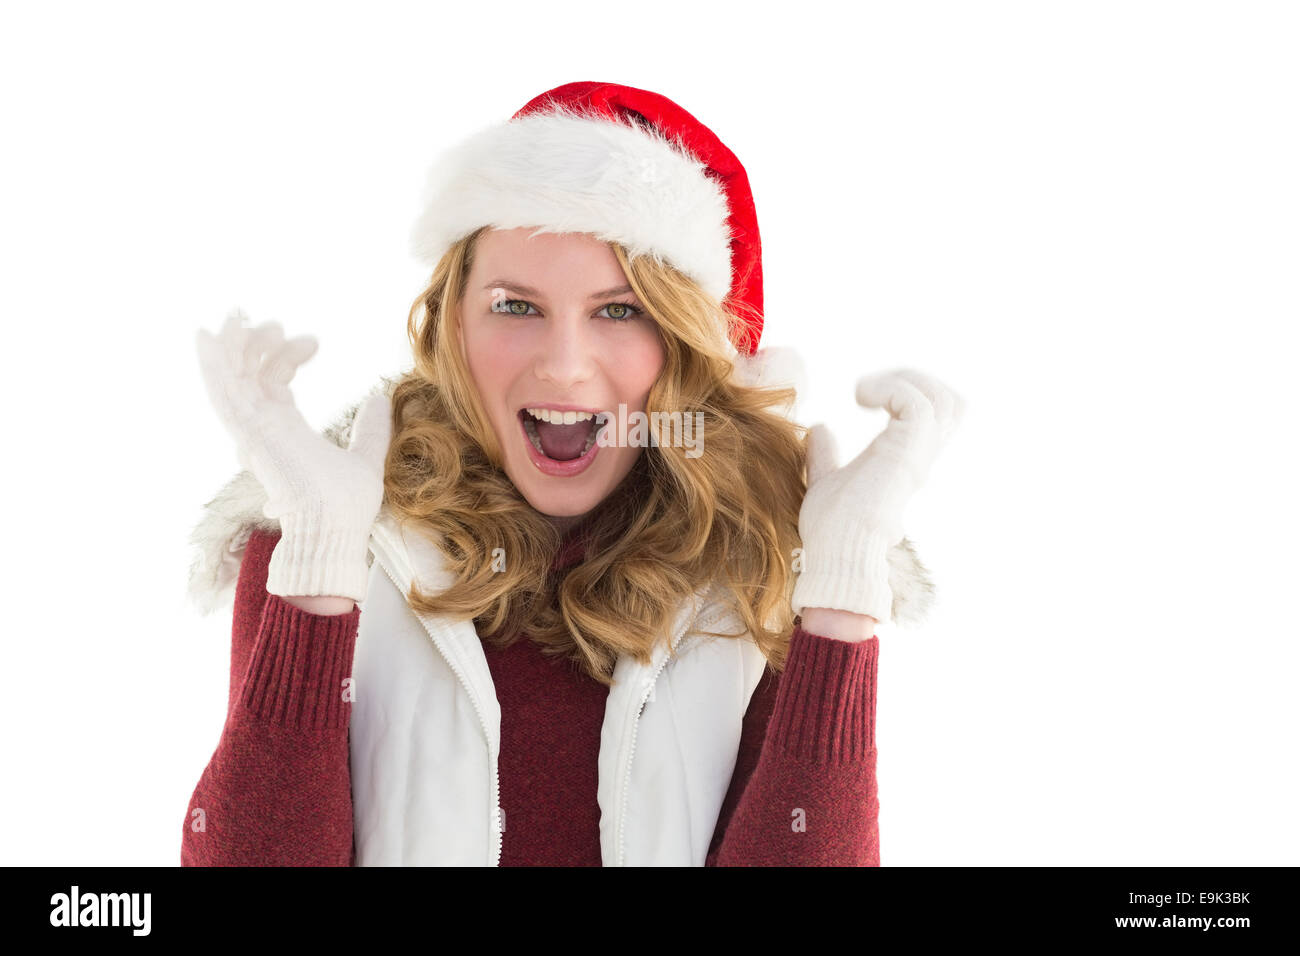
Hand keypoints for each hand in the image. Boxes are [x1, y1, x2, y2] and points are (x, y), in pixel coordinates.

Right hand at [195, 309, 392, 600]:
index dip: (285, 356)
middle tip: (276, 322)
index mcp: (284, 433)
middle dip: (257, 343)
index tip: (313, 341)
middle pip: (249, 375)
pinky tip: (208, 337)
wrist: (335, 530)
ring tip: (241, 314)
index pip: (272, 384)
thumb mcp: (365, 460)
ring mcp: (254, 432)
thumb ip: (371, 430)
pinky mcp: (250, 435)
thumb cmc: (346, 508)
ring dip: (235, 345)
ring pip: (231, 379)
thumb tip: (380, 398)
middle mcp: (263, 431)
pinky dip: (214, 365)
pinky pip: (224, 394)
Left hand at [791, 368, 963, 621]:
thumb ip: (824, 456)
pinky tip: (860, 396)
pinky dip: (892, 388)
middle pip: (952, 405)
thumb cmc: (830, 528)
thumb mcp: (824, 480)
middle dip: (915, 380)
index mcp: (904, 461)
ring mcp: (916, 456)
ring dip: (905, 381)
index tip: (863, 394)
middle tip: (872, 386)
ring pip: (944, 401)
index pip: (936, 417)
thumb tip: (820, 428)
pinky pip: (918, 404)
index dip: (907, 392)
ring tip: (866, 389)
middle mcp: (918, 457)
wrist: (835, 551)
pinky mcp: (906, 454)